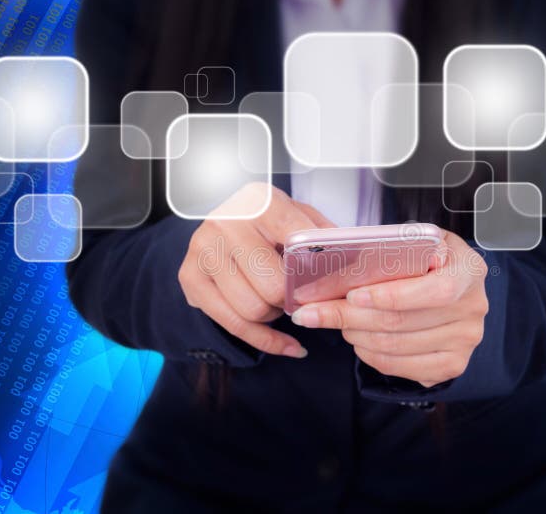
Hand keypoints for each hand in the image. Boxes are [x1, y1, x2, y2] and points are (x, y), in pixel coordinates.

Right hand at [178, 183, 332, 358]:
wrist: (222, 222)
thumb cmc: (269, 224)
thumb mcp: (299, 217)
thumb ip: (324, 236)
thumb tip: (356, 263)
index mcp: (260, 201)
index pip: (299, 243)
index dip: (317, 271)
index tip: (325, 284)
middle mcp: (226, 222)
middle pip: (273, 286)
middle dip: (292, 299)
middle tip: (298, 295)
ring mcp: (203, 249)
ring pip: (253, 309)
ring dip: (274, 315)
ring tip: (277, 301)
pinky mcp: (189, 277)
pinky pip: (233, 325)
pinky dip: (266, 341)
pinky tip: (287, 344)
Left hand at [290, 231, 488, 386]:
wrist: (455, 285)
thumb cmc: (429, 259)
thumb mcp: (418, 242)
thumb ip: (392, 249)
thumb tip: (337, 266)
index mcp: (468, 269)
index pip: (434, 290)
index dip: (390, 296)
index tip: (352, 295)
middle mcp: (473, 307)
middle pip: (402, 321)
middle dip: (350, 317)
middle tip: (314, 312)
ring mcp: (466, 340)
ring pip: (396, 346)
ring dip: (355, 335)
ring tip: (335, 321)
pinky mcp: (453, 365)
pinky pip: (402, 367)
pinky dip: (371, 356)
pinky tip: (358, 341)